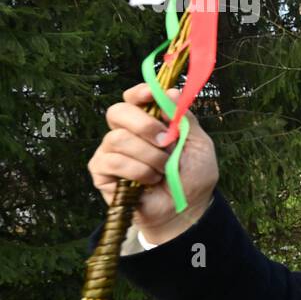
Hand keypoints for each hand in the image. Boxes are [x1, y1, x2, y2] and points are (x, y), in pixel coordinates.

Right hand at [88, 83, 219, 244]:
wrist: (187, 208)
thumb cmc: (192, 175)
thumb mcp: (198, 143)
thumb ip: (185, 118)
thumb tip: (171, 91)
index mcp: (149, 121)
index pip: (133, 98)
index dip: (139, 93)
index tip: (151, 94)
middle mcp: (126, 132)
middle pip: (117, 112)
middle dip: (144, 125)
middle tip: (165, 141)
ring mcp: (110, 151)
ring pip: (119, 139)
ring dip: (149, 156)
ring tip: (163, 170)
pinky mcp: (102, 172)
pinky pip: (114, 162)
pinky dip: (138, 171)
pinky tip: (150, 181)